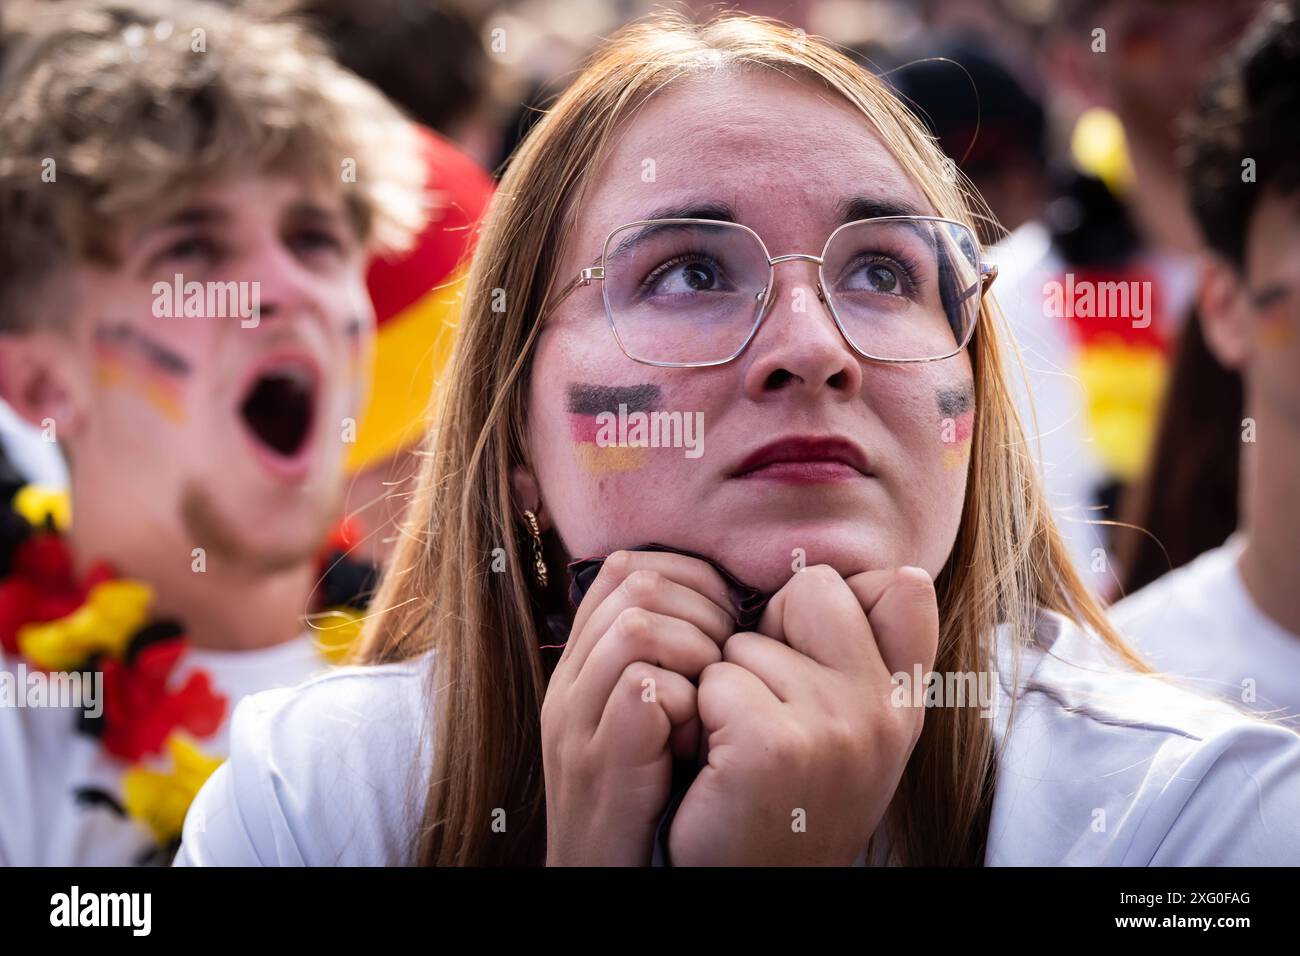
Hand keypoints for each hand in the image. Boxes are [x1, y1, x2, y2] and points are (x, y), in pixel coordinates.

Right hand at [541, 550, 735, 864]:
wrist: (602, 880)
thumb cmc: (646, 801)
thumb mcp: (644, 719)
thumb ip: (663, 663)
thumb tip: (726, 607)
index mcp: (581, 665)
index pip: (626, 569)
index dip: (689, 578)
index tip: (726, 618)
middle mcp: (571, 683)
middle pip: (635, 585)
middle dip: (702, 609)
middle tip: (728, 657)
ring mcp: (579, 720)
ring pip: (638, 627)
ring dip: (698, 651)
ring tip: (714, 695)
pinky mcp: (600, 759)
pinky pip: (646, 688)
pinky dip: (688, 701)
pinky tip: (699, 735)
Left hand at [667, 565, 938, 865]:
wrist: (749, 886)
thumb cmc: (780, 795)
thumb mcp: (846, 728)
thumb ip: (858, 656)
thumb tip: (869, 570)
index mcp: (906, 702)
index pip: (903, 587)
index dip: (838, 604)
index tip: (812, 661)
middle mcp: (885, 712)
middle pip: (815, 588)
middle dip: (770, 633)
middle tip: (763, 704)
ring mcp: (837, 727)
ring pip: (747, 641)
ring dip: (725, 686)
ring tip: (738, 746)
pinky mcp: (775, 745)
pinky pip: (715, 678)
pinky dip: (700, 715)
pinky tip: (716, 763)